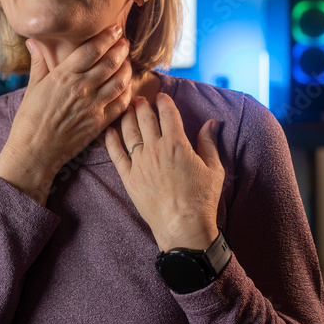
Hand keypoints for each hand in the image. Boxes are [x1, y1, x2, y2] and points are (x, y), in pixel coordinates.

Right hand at [0, 23, 133, 204]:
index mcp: (65, 76)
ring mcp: (94, 106)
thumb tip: (34, 41)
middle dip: (122, 48)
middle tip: (125, 42)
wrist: (34, 152)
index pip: (92, 49)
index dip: (107, 36)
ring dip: (128, 68)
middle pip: (111, 62)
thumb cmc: (29, 120)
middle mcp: (82, 88)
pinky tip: (127, 87)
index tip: (115, 29)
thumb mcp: (33, 87)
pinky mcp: (100, 123)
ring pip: (121, 81)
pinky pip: (121, 104)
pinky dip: (128, 92)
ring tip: (127, 62)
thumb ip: (39, 63)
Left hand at [105, 93, 223, 251]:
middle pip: (145, 118)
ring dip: (127, 116)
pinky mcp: (128, 178)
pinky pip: (115, 154)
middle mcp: (155, 149)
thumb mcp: (214, 168)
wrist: (184, 227)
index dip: (164, 102)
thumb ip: (209, 143)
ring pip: (129, 132)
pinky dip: (111, 140)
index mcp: (177, 143)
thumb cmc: (202, 199)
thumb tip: (212, 122)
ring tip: (126, 108)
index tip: (161, 96)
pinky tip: (109, 130)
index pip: (168, 114)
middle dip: (142, 105)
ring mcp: (139, 163)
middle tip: (139, 98)